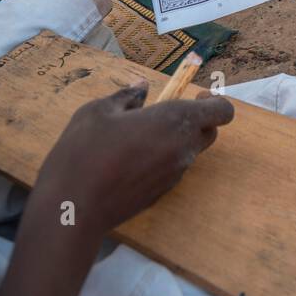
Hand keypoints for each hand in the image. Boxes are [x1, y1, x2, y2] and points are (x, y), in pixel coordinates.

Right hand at [35, 84, 234, 239]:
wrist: (73, 208)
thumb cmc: (84, 151)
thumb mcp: (99, 111)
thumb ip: (127, 96)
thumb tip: (142, 87)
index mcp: (175, 122)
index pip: (222, 111)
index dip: (214, 101)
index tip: (194, 96)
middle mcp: (183, 149)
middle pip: (209, 131)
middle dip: (195, 119)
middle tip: (164, 113)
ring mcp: (175, 175)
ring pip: (189, 151)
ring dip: (175, 139)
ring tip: (137, 135)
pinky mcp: (162, 193)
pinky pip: (172, 168)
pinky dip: (161, 159)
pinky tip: (130, 159)